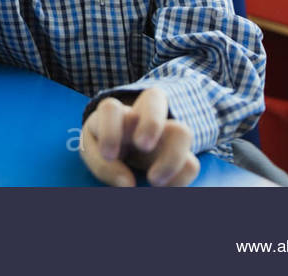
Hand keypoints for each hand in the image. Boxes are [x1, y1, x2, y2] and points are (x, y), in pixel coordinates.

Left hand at [79, 87, 199, 186]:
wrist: (125, 148)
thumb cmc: (106, 145)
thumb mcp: (95, 153)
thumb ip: (104, 166)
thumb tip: (128, 184)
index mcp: (115, 113)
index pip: (111, 108)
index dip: (110, 130)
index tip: (109, 155)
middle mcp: (143, 116)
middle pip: (155, 99)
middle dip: (151, 123)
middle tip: (142, 146)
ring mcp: (166, 132)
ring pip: (182, 132)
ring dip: (172, 158)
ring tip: (154, 181)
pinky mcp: (181, 154)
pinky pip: (191, 163)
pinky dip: (179, 179)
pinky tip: (164, 189)